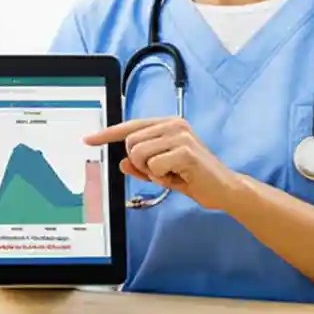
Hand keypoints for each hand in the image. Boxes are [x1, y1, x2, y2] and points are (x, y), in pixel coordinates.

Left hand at [84, 117, 242, 210]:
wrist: (224, 189)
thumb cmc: (194, 177)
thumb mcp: (162, 171)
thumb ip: (141, 165)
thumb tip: (122, 162)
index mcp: (167, 124)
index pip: (130, 126)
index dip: (107, 134)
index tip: (88, 139)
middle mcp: (173, 124)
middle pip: (130, 142)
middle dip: (139, 163)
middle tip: (160, 171)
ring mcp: (180, 135)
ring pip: (139, 154)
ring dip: (150, 171)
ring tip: (171, 173)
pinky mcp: (185, 151)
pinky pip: (153, 166)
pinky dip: (162, 177)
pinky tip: (179, 177)